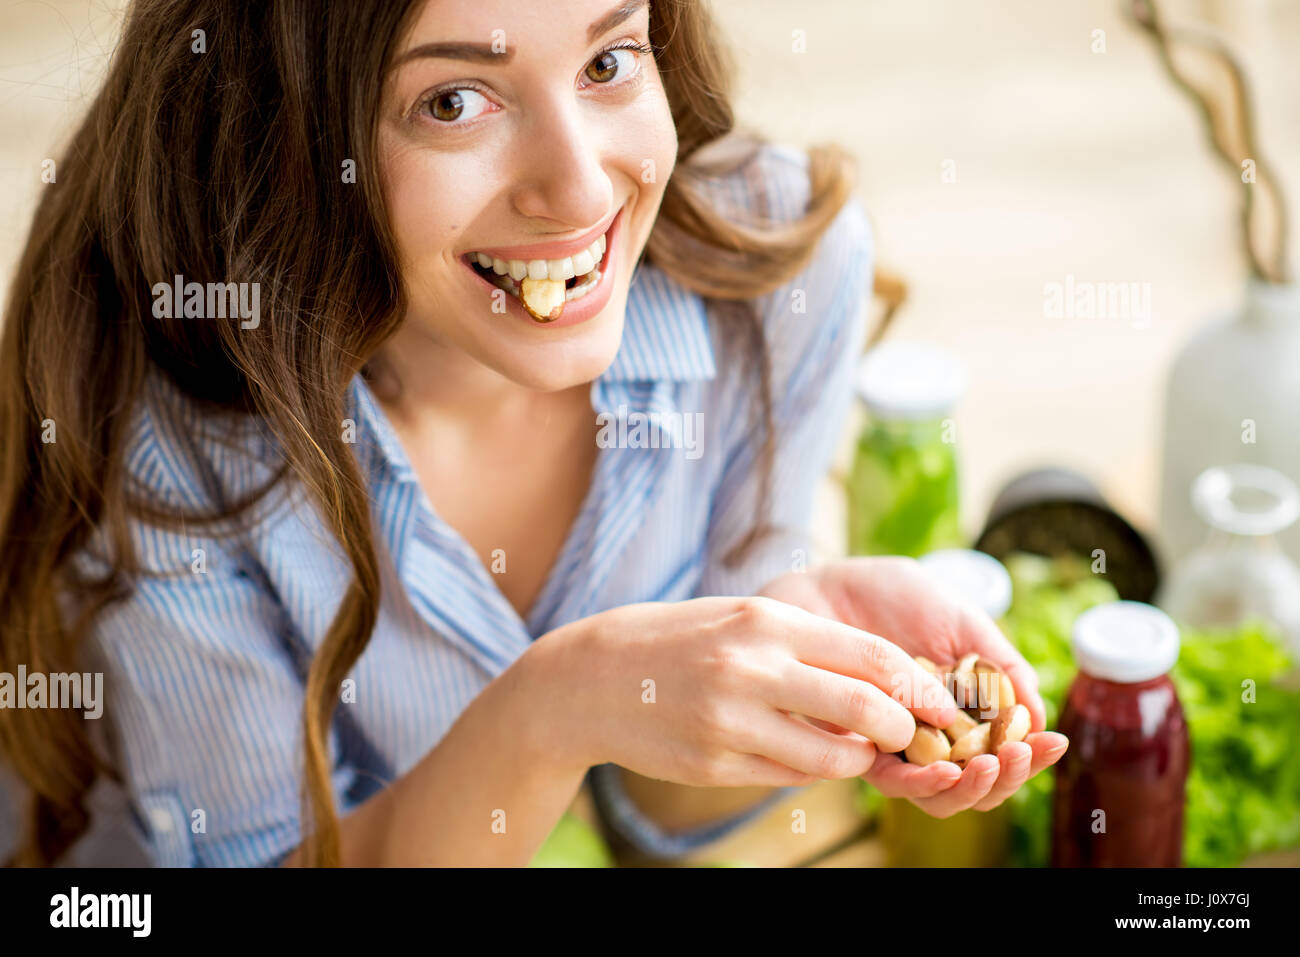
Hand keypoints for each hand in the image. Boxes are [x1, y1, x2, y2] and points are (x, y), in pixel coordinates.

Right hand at [530, 596, 960, 787]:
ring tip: (858, 749)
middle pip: (863, 708)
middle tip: (911, 735)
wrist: (594, 676)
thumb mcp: (744, 618)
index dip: (917, 686)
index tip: (941, 702)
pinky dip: (810, 770)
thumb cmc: (681, 638)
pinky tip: (805, 755)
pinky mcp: (714, 763)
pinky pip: (786, 777)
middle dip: (901, 728)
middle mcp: (751, 669)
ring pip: (830, 756)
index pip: (871, 656)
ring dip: (857, 758)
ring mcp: (730, 721)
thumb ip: (806, 645)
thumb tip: (879, 682)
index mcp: (767, 621)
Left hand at [757, 556, 1068, 814]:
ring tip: (989, 765)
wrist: (832, 582)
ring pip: (938, 794)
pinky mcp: (856, 748)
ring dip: (970, 787)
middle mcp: (930, 737)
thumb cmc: (897, 597)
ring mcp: (894, 745)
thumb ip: (1000, 664)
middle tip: (1019, 756)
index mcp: (962, 711)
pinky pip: (891, 780)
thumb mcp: (962, 622)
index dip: (1033, 755)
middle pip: (976, 784)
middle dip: (1006, 778)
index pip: (1003, 752)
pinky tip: (944, 768)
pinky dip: (922, 781)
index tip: (1053, 741)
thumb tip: (1038, 712)